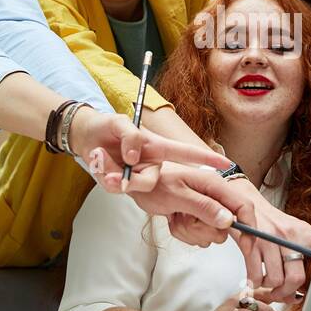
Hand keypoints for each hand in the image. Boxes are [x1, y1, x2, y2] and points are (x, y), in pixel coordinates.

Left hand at [70, 108, 230, 180]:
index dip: (206, 159)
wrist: (85, 136)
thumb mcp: (119, 122)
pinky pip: (115, 188)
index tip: (225, 165)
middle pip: (152, 180)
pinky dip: (102, 175)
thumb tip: (135, 156)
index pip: (186, 154)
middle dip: (132, 179)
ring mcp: (135, 175)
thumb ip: (131, 136)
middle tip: (109, 169)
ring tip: (98, 157)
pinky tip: (96, 161)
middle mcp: (150, 163)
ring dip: (111, 174)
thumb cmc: (107, 125)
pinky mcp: (120, 182)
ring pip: (132, 187)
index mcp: (157, 147)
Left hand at [99, 162, 251, 242]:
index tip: (247, 246)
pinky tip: (174, 219)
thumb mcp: (177, 196)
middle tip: (186, 219)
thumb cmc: (154, 183)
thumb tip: (229, 221)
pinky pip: (198, 235)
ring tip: (176, 216)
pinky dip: (184, 232)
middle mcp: (214, 195)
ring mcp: (205, 206)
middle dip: (205, 230)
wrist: (137, 181)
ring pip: (211, 233)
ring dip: (191, 231)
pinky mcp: (196, 216)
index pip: (244, 207)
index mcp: (215, 185)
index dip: (249, 227)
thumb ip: (204, 207)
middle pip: (226, 226)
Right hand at [224, 179, 310, 302]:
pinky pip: (256, 276)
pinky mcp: (251, 243)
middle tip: (282, 293)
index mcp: (303, 232)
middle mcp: (289, 235)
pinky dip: (255, 283)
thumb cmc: (270, 224)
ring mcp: (270, 239)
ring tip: (266, 281)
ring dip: (269, 287)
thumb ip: (299, 258)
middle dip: (287, 293)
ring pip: (275, 280)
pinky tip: (255, 278)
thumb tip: (297, 294)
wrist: (246, 203)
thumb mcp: (292, 232)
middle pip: (296, 278)